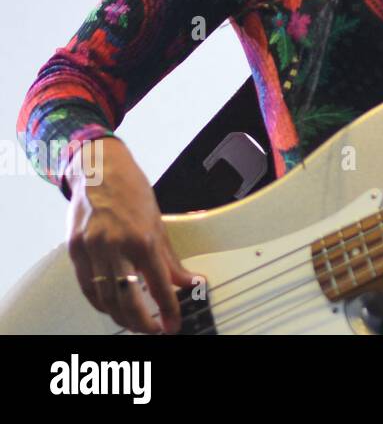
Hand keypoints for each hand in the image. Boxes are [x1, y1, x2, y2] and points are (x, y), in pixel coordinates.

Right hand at [65, 138, 204, 333]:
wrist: (99, 170)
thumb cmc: (132, 192)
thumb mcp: (159, 224)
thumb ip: (171, 260)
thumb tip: (190, 282)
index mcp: (142, 239)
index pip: (158, 285)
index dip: (168, 310)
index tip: (174, 325)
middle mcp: (114, 246)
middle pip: (127, 300)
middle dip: (142, 322)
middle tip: (155, 329)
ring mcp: (91, 249)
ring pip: (104, 298)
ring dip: (121, 317)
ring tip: (136, 322)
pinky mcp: (74, 250)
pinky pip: (86, 287)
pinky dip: (100, 302)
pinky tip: (112, 307)